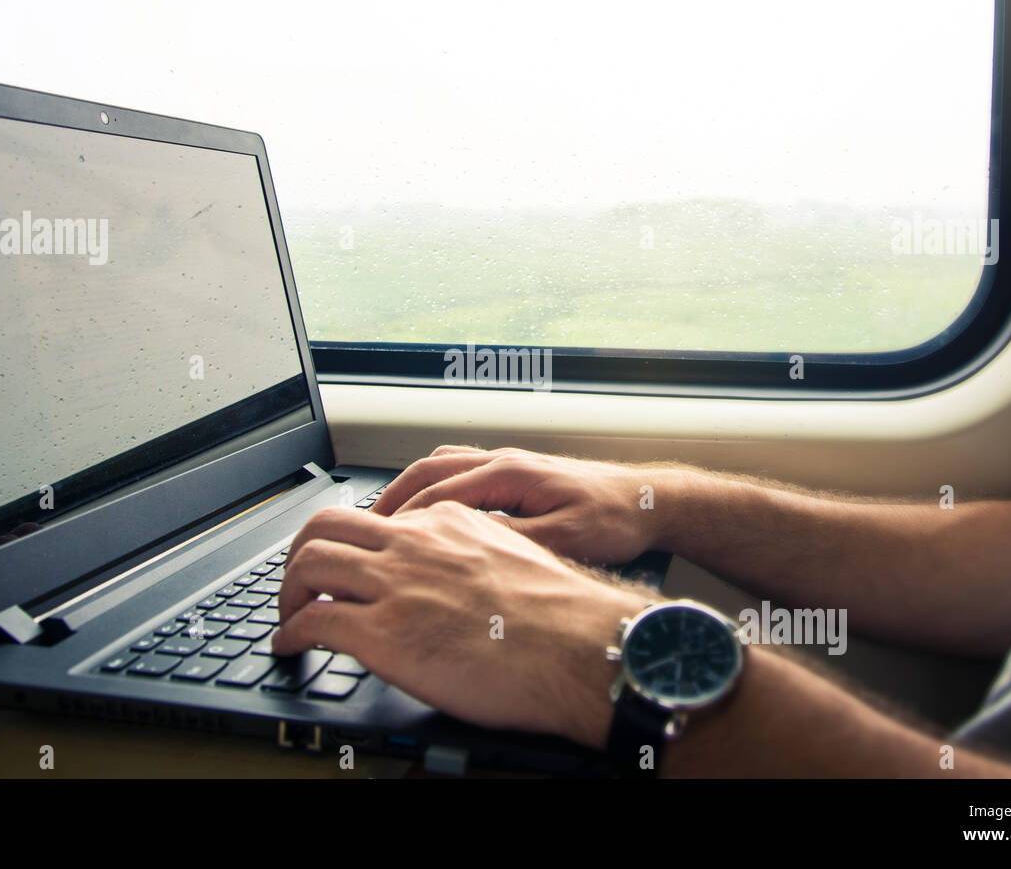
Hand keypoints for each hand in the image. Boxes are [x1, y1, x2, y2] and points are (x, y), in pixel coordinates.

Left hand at [271, 501, 656, 748]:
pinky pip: (313, 622)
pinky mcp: (384, 633)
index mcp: (448, 522)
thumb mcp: (517, 558)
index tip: (344, 561)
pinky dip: (290, 633)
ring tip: (289, 613)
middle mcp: (415, 543)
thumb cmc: (563, 617)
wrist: (580, 649)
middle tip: (299, 582)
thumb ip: (474, 554)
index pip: (377, 516)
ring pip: (308, 564)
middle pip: (326, 526)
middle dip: (300, 555)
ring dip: (288, 591)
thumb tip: (454, 574)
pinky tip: (292, 645)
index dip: (349, 541)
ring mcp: (396, 585)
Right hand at [370, 445, 687, 564]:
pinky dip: (433, 488)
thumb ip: (512, 541)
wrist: (648, 501)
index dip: (401, 519)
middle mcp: (504, 461)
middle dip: (391, 498)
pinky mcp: (517, 475)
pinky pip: (460, 471)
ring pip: (442, 466)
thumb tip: (463, 547)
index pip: (437, 494)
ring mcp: (509, 464)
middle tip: (362, 529)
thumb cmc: (613, 520)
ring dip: (409, 489)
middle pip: (428, 470)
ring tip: (384, 520)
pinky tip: (428, 511)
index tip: (375, 542)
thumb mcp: (563, 539)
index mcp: (510, 474)